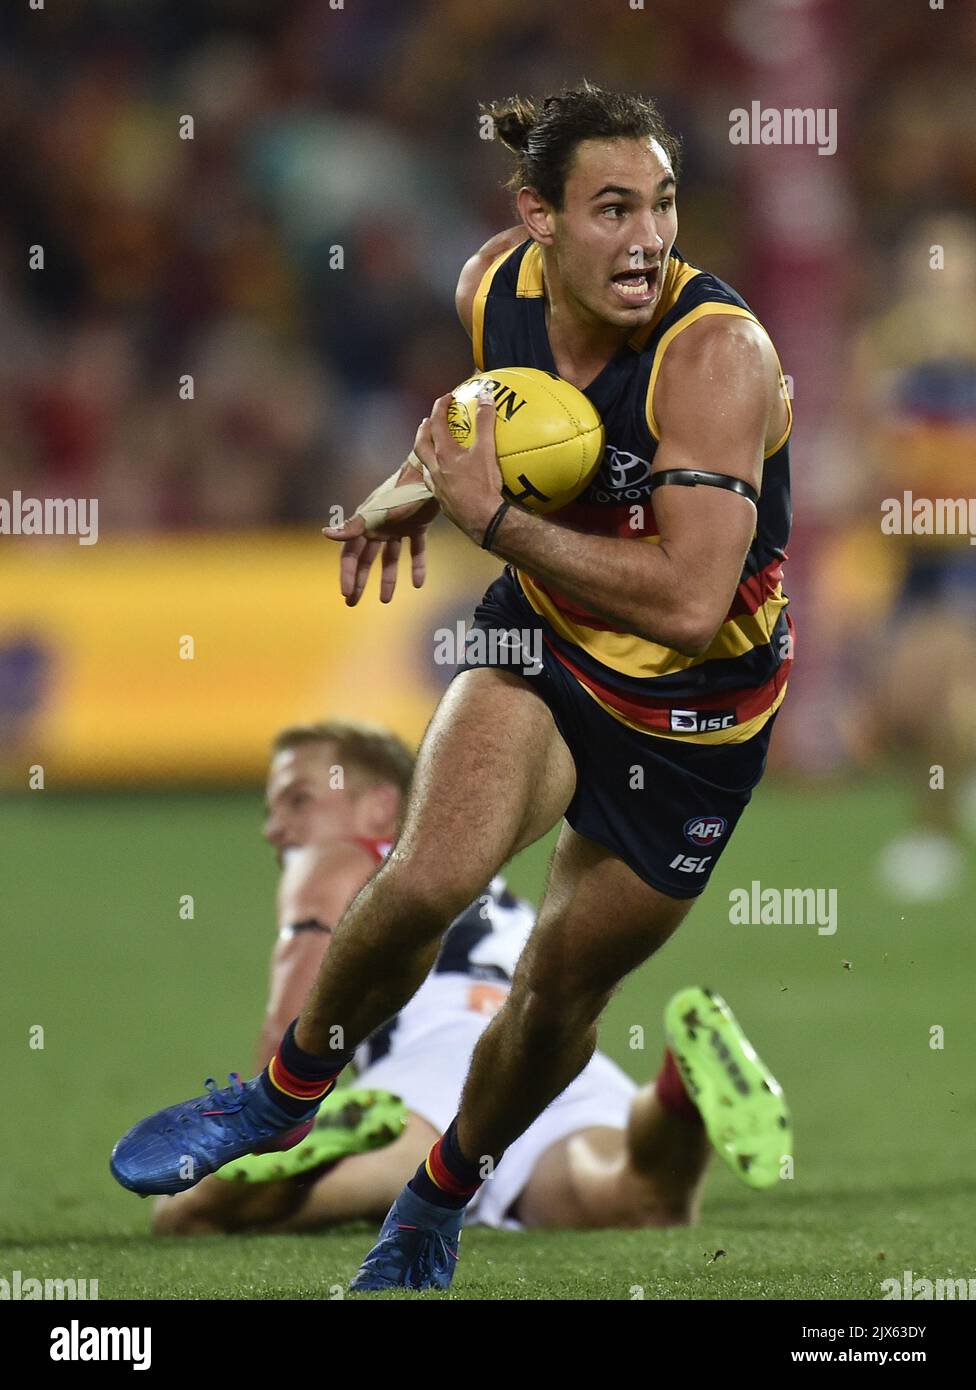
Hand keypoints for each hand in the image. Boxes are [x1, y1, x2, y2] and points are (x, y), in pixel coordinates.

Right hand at [323, 455, 438, 605]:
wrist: (427, 477)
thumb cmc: (398, 494)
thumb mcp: (374, 514)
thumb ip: (352, 527)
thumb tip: (325, 534)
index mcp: (365, 525)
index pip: (351, 554)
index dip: (348, 574)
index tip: (347, 594)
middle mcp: (379, 528)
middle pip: (366, 559)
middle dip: (360, 581)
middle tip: (353, 602)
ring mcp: (398, 528)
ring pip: (390, 558)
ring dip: (388, 578)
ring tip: (385, 600)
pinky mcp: (417, 526)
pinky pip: (416, 550)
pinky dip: (417, 566)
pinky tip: (418, 584)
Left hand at [414, 392, 503, 543]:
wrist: (482, 519)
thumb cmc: (484, 486)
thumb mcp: (487, 450)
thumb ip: (486, 422)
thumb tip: (486, 396)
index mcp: (444, 454)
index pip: (436, 424)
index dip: (440, 407)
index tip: (446, 398)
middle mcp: (435, 469)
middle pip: (421, 445)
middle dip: (423, 430)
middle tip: (428, 421)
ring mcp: (436, 487)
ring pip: (424, 465)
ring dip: (426, 453)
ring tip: (433, 448)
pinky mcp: (442, 501)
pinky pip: (432, 483)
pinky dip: (435, 474)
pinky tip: (444, 476)